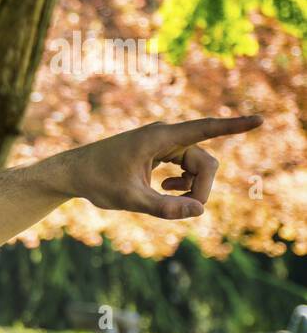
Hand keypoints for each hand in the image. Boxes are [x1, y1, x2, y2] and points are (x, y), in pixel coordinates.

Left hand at [61, 115, 263, 218]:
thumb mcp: (130, 199)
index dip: (233, 127)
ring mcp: (162, 143)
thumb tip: (200, 212)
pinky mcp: (158, 151)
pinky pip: (185, 166)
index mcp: (158, 139)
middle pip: (204, 161)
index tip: (259, 121)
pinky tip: (164, 189)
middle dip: (201, 187)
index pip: (204, 130)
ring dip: (190, 186)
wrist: (72, 172)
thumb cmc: (97, 182)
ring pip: (196, 165)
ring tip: (165, 197)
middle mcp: (164, 136)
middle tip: (187, 210)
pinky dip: (182, 182)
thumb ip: (165, 208)